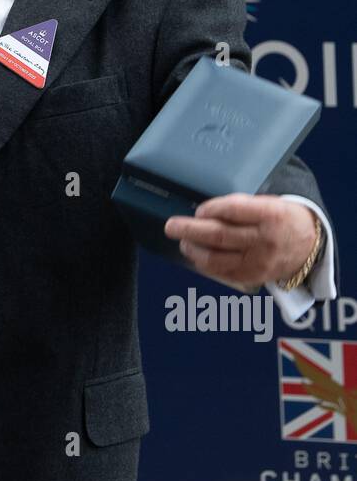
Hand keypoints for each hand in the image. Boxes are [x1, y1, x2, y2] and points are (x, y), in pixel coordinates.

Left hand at [164, 194, 318, 288]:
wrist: (309, 245)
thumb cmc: (282, 218)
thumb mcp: (268, 202)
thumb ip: (240, 206)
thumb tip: (203, 211)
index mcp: (270, 215)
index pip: (233, 210)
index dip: (210, 209)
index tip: (199, 209)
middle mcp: (264, 240)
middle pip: (219, 236)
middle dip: (190, 230)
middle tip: (171, 226)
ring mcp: (258, 262)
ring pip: (216, 259)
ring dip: (193, 249)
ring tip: (183, 241)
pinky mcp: (253, 277)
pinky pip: (221, 272)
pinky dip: (204, 264)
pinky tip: (197, 255)